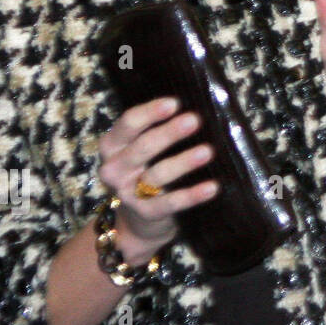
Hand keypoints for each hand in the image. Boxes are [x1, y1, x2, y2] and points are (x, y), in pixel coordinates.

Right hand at [97, 97, 218, 263]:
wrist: (137, 221)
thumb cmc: (147, 171)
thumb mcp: (143, 150)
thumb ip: (158, 130)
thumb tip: (197, 107)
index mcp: (113, 145)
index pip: (128, 123)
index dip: (150, 112)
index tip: (175, 102)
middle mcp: (114, 168)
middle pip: (143, 147)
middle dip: (169, 133)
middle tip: (194, 120)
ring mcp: (127, 193)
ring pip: (157, 174)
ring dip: (183, 162)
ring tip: (207, 151)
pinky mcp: (145, 213)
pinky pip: (170, 203)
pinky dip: (192, 195)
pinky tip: (212, 187)